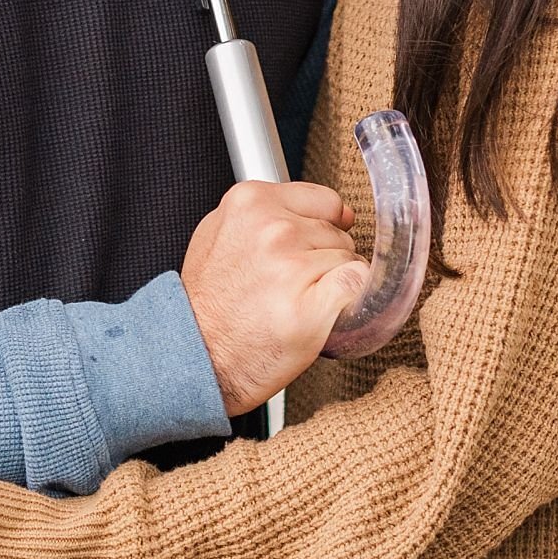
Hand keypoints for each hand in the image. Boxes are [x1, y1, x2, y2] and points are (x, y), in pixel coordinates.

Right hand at [182, 180, 369, 414]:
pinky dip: (351, 300)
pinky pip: (359, 285)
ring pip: (349, 260)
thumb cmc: (210, 303)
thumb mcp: (218, 234)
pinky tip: (322, 312)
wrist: (198, 358)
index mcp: (250, 203)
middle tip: (286, 286)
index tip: (303, 250)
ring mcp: (293, 267)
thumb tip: (337, 211)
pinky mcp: (313, 305)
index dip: (320, 229)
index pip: (325, 201)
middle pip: (338, 233)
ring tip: (294, 303)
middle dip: (323, 259)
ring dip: (332, 284)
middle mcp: (273, 229)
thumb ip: (270, 212)